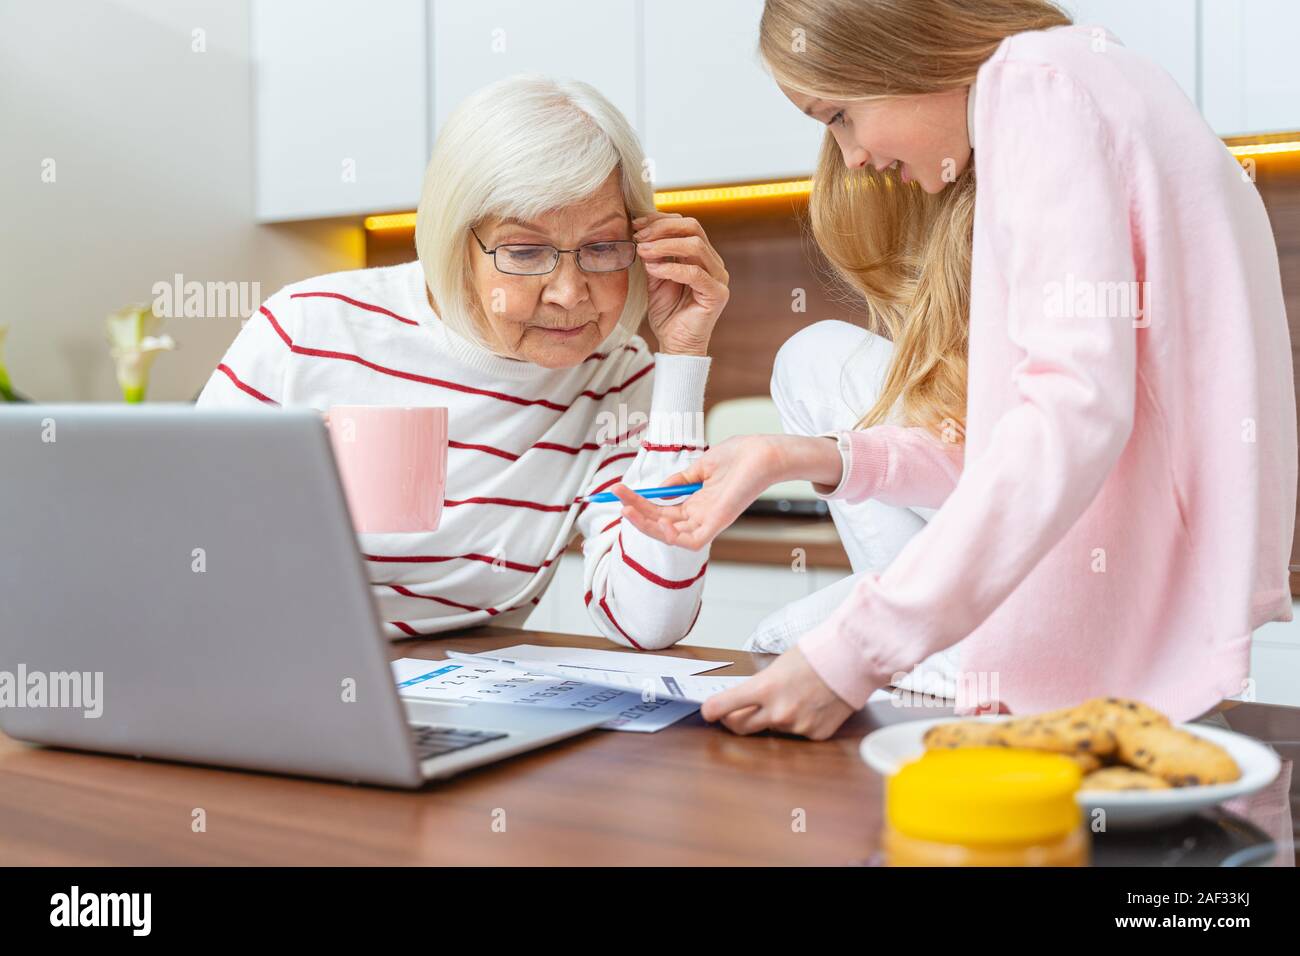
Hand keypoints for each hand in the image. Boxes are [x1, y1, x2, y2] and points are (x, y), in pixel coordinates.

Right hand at [613, 434, 784, 549]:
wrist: (764, 453)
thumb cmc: (740, 456)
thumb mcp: (702, 465)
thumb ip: (680, 479)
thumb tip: (659, 488)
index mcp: (696, 503)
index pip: (660, 510)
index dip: (638, 503)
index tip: (619, 491)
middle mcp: (700, 515)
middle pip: (660, 522)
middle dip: (636, 512)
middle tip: (617, 498)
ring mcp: (708, 521)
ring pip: (670, 535)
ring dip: (647, 525)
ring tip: (628, 510)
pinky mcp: (718, 524)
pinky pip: (691, 541)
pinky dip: (673, 538)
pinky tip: (659, 524)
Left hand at [634, 212, 728, 355]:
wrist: (675, 345)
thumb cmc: (667, 314)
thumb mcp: (656, 278)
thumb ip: (654, 256)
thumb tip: (641, 233)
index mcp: (702, 256)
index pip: (686, 226)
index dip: (660, 221)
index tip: (636, 225)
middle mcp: (713, 263)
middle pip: (693, 228)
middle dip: (662, 228)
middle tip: (638, 236)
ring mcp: (718, 278)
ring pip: (695, 246)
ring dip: (664, 245)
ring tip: (642, 251)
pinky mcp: (717, 294)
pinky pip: (695, 273)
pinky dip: (671, 267)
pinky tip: (653, 269)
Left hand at [701, 646, 855, 739]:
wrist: (851, 661)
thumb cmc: (814, 657)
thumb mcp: (776, 667)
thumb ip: (759, 687)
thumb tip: (742, 701)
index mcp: (764, 688)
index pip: (722, 707)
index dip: (711, 711)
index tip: (708, 712)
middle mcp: (777, 712)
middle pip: (740, 727)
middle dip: (733, 720)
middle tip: (733, 713)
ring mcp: (797, 727)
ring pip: (772, 728)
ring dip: (773, 718)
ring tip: (792, 696)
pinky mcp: (814, 735)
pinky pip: (796, 733)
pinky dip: (798, 722)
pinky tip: (810, 705)